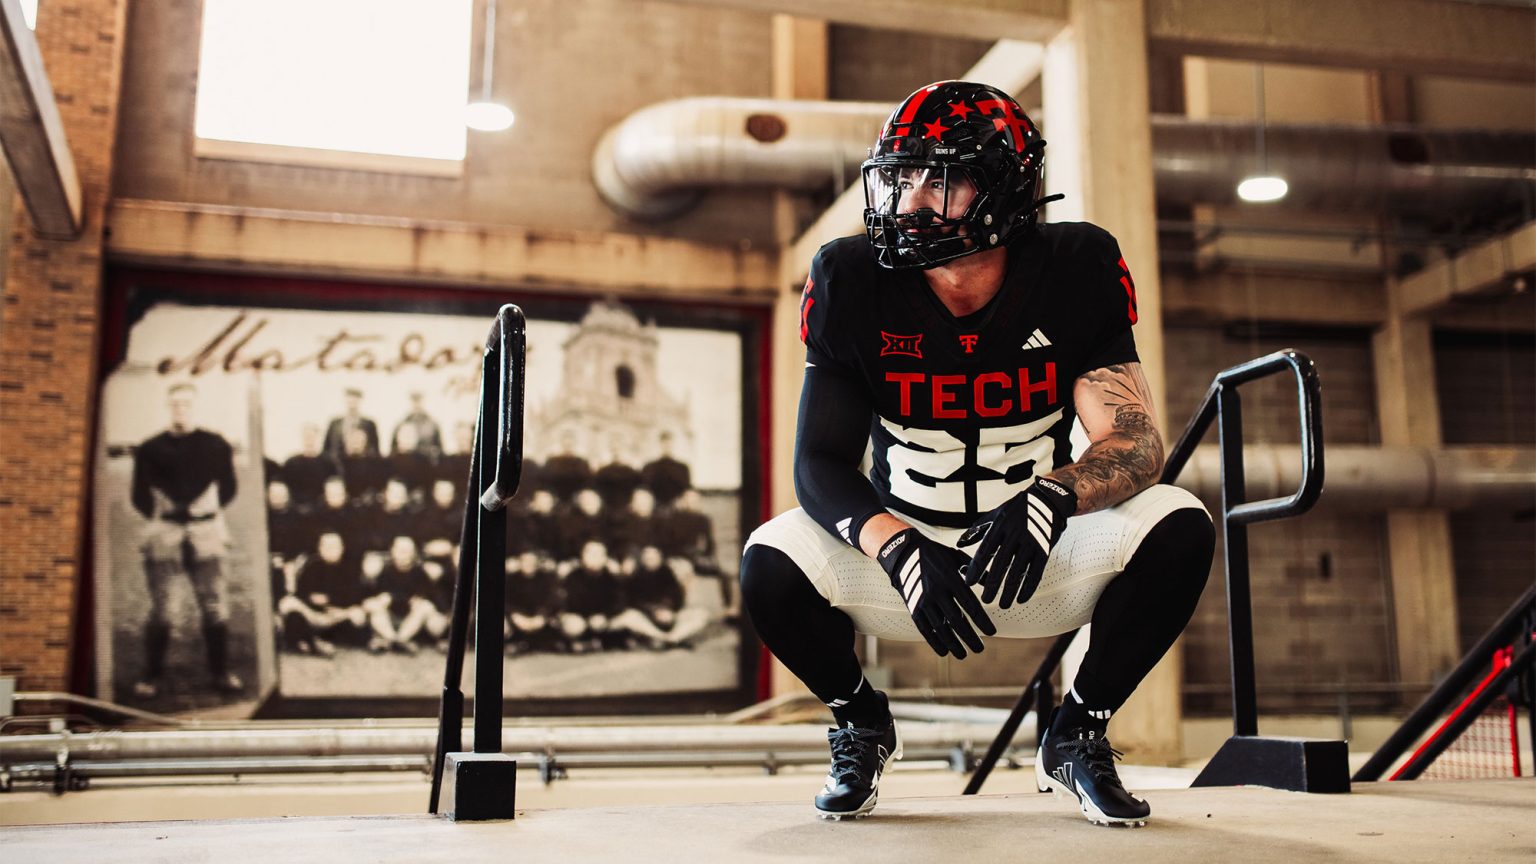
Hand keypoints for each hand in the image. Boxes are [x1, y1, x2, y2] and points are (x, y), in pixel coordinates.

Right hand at [876, 528, 995, 658]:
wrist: (904, 553)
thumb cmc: (934, 554)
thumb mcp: (956, 557)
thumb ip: (975, 570)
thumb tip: (993, 582)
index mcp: (950, 578)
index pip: (969, 604)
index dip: (981, 620)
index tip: (992, 632)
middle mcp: (936, 591)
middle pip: (956, 620)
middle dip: (969, 637)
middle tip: (980, 649)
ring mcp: (923, 600)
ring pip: (940, 628)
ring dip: (953, 643)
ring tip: (963, 655)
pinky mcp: (913, 607)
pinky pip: (924, 629)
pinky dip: (934, 641)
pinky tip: (944, 651)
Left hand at [958, 477, 1076, 608]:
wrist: (1048, 500)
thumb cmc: (1017, 508)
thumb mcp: (995, 514)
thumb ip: (977, 530)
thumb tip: (959, 544)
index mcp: (999, 526)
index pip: (984, 552)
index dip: (976, 569)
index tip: (969, 583)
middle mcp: (1014, 535)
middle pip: (1000, 565)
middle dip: (992, 585)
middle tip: (985, 600)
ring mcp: (1031, 542)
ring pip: (1018, 572)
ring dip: (1010, 591)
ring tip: (1003, 605)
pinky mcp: (1044, 550)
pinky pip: (1036, 572)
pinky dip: (1028, 588)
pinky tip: (1021, 599)